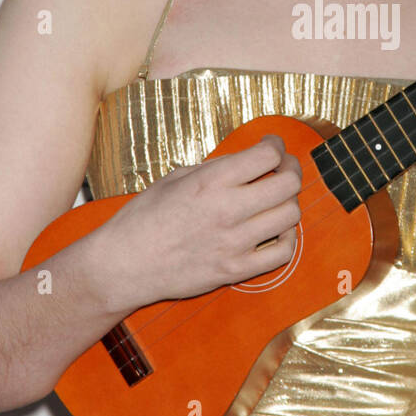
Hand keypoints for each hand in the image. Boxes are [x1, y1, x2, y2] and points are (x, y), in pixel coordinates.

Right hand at [85, 134, 302, 315]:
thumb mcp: (175, 178)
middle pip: (288, 184)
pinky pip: (282, 254)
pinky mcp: (235, 270)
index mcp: (211, 182)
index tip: (272, 146)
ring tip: (276, 200)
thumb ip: (215, 169)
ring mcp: (235, 243)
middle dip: (291, 169)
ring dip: (288, 202)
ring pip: (290, 216)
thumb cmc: (143, 218)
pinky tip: (276, 231)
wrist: (125, 264)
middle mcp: (228, 210)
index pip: (267, 156)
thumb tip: (246, 162)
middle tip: (283, 168)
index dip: (276, 145)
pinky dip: (287, 239)